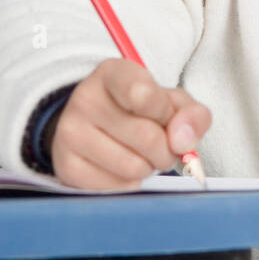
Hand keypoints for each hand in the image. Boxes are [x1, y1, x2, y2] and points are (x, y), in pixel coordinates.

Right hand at [50, 57, 210, 189]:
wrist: (96, 126)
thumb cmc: (141, 111)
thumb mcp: (171, 102)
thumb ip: (192, 115)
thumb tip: (183, 142)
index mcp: (112, 72)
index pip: (143, 94)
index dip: (167, 114)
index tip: (167, 115)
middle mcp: (85, 98)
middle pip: (148, 138)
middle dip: (167, 149)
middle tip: (161, 144)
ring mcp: (70, 132)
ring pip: (134, 167)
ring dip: (149, 168)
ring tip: (140, 154)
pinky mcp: (66, 166)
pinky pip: (117, 187)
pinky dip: (130, 183)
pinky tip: (122, 167)